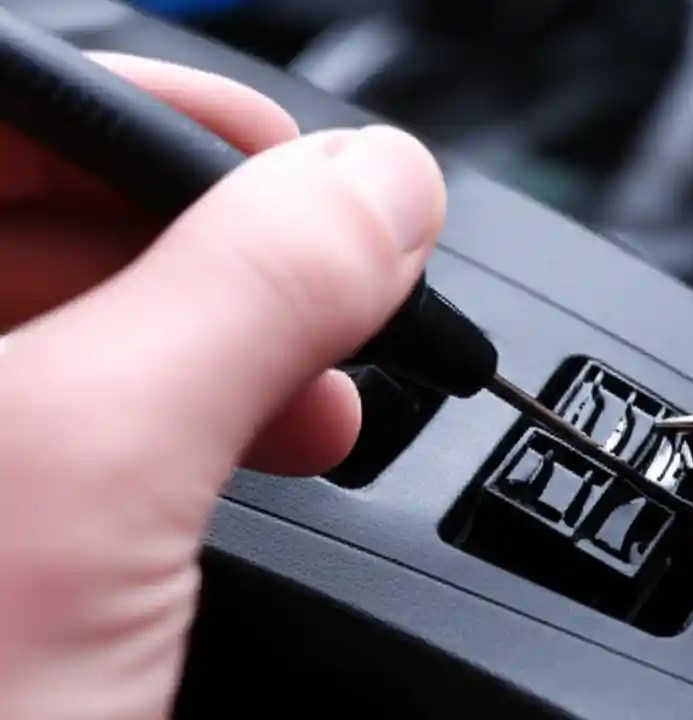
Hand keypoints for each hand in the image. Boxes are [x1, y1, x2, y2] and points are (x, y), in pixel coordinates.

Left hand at [0, 53, 444, 717]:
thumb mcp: (90, 483)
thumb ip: (251, 295)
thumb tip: (383, 187)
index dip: (153, 115)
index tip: (303, 165)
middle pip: (42, 215)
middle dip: (222, 243)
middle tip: (342, 290)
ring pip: (83, 323)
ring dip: (235, 338)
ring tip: (326, 395)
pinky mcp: (0, 543)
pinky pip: (102, 422)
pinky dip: (208, 417)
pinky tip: (269, 449)